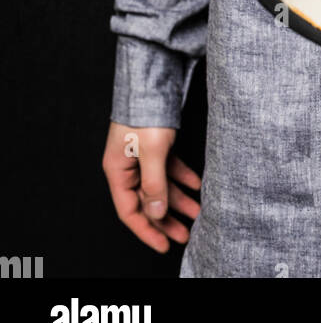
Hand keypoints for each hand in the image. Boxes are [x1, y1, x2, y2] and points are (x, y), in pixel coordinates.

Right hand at [102, 121, 201, 252]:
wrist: (152, 77)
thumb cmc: (145, 113)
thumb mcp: (151, 151)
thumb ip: (153, 184)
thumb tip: (155, 212)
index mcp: (118, 171)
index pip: (129, 211)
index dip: (147, 230)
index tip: (165, 245)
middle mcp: (128, 166)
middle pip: (147, 200)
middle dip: (167, 219)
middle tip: (187, 234)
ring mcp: (141, 155)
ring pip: (161, 185)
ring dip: (179, 199)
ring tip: (199, 212)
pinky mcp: (155, 144)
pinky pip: (169, 168)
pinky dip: (183, 177)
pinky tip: (198, 184)